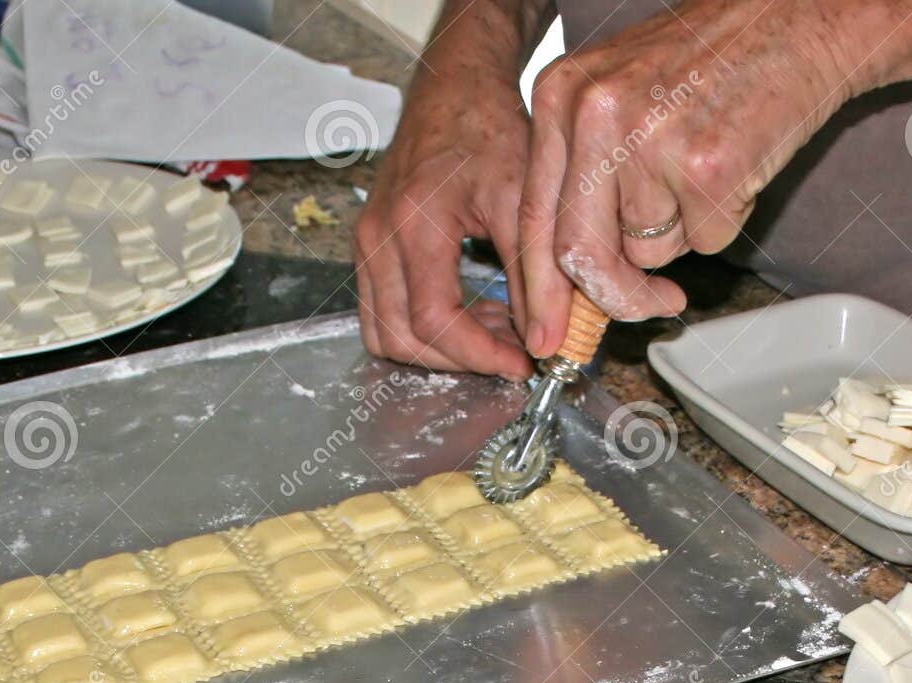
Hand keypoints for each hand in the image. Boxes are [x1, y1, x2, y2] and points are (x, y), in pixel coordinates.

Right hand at [355, 84, 534, 380]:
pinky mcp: (369, 247)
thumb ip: (535, 276)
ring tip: (495, 334)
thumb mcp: (523, 200)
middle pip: (402, 337)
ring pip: (385, 334)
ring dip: (439, 350)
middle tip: (514, 353)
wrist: (455, 90)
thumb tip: (545, 341)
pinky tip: (473, 314)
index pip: (433, 320)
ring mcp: (366, 243)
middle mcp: (378, 236)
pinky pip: (383, 313)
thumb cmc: (489, 130)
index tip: (522, 363)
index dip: (478, 354)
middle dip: (461, 359)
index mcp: (414, 222)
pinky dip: (423, 331)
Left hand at [518, 0, 861, 355]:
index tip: (544, 335)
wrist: (800, 16)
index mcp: (560, 96)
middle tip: (647, 307)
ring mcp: (647, 139)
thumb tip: (574, 274)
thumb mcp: (621, 97)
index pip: (533, 216)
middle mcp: (593, 114)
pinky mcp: (705, 166)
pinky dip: (727, 219)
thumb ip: (586, 175)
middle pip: (578, 253)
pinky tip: (737, 163)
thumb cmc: (716, 58)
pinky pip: (705, 241)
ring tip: (707, 166)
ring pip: (646, 252)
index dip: (538, 290)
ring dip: (683, 234)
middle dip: (611, 297)